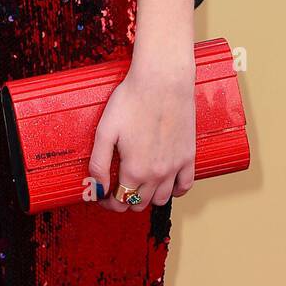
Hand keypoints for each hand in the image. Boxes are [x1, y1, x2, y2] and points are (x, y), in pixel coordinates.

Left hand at [88, 61, 195, 212]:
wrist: (162, 82)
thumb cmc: (131, 100)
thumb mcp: (105, 131)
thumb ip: (99, 164)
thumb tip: (97, 188)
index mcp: (134, 169)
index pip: (119, 200)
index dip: (108, 202)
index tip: (103, 196)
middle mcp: (156, 174)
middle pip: (139, 203)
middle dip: (124, 200)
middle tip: (116, 189)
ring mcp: (175, 167)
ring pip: (161, 199)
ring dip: (147, 198)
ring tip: (137, 185)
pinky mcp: (188, 157)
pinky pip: (185, 186)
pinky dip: (174, 191)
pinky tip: (165, 184)